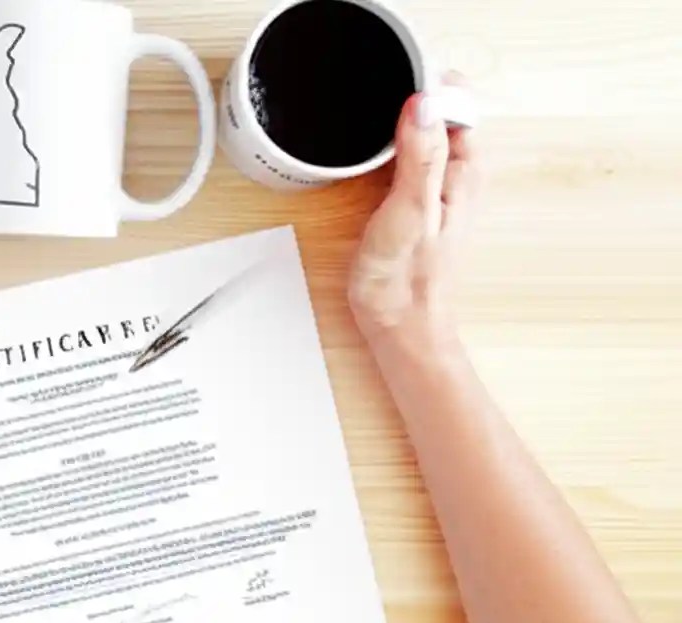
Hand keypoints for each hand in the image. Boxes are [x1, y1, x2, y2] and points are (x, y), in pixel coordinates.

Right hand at [350, 73, 480, 358]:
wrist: (398, 324)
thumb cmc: (405, 278)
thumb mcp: (410, 211)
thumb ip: (419, 156)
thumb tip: (424, 103)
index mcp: (464, 170)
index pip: (457, 102)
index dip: (427, 89)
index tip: (395, 92)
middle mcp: (456, 172)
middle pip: (439, 111)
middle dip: (410, 99)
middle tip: (374, 106)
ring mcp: (435, 183)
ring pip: (421, 130)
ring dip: (395, 122)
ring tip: (367, 125)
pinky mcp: (413, 196)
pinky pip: (404, 153)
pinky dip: (386, 144)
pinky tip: (367, 152)